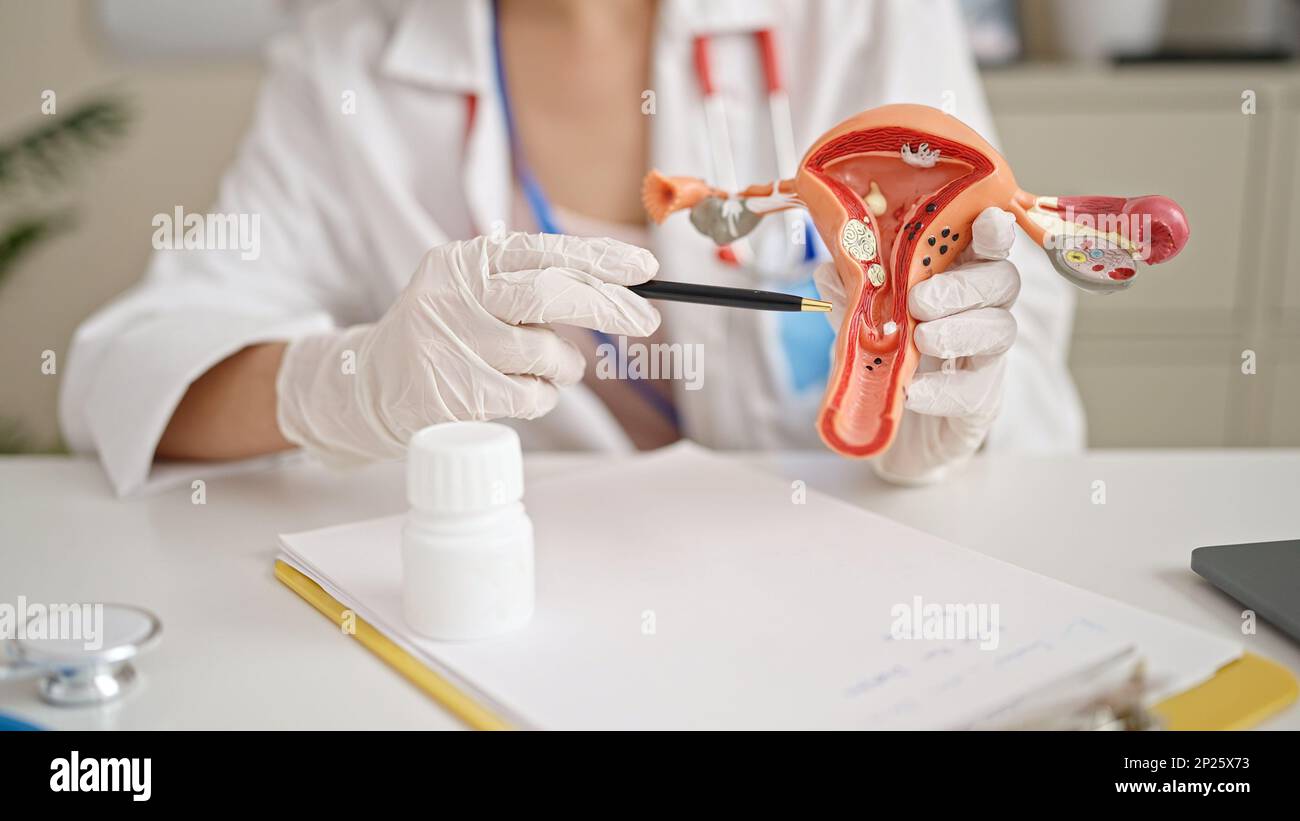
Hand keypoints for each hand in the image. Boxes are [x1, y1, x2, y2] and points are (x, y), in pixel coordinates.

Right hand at [276, 232, 660, 462]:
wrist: (370, 386)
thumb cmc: (445, 335)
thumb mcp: (474, 292)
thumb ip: (530, 284)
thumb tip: (617, 292)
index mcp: (463, 262)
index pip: (543, 251)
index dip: (599, 260)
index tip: (645, 269)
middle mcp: (454, 296)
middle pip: (549, 296)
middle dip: (606, 308)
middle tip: (645, 321)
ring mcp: (451, 346)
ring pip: (548, 354)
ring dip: (565, 366)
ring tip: (544, 367)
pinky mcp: (456, 394)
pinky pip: (533, 396)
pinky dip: (542, 396)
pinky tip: (517, 390)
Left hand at [814, 206, 1019, 483]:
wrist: (889, 435)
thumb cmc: (885, 366)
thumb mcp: (858, 327)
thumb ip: (850, 301)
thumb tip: (828, 271)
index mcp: (955, 280)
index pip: (983, 246)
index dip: (991, 230)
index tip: (986, 218)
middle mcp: (981, 312)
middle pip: (1002, 281)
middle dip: (964, 286)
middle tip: (921, 300)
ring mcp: (986, 359)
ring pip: (1000, 330)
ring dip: (958, 331)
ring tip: (920, 341)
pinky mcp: (981, 402)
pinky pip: (975, 389)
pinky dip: (943, 388)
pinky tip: (914, 390)